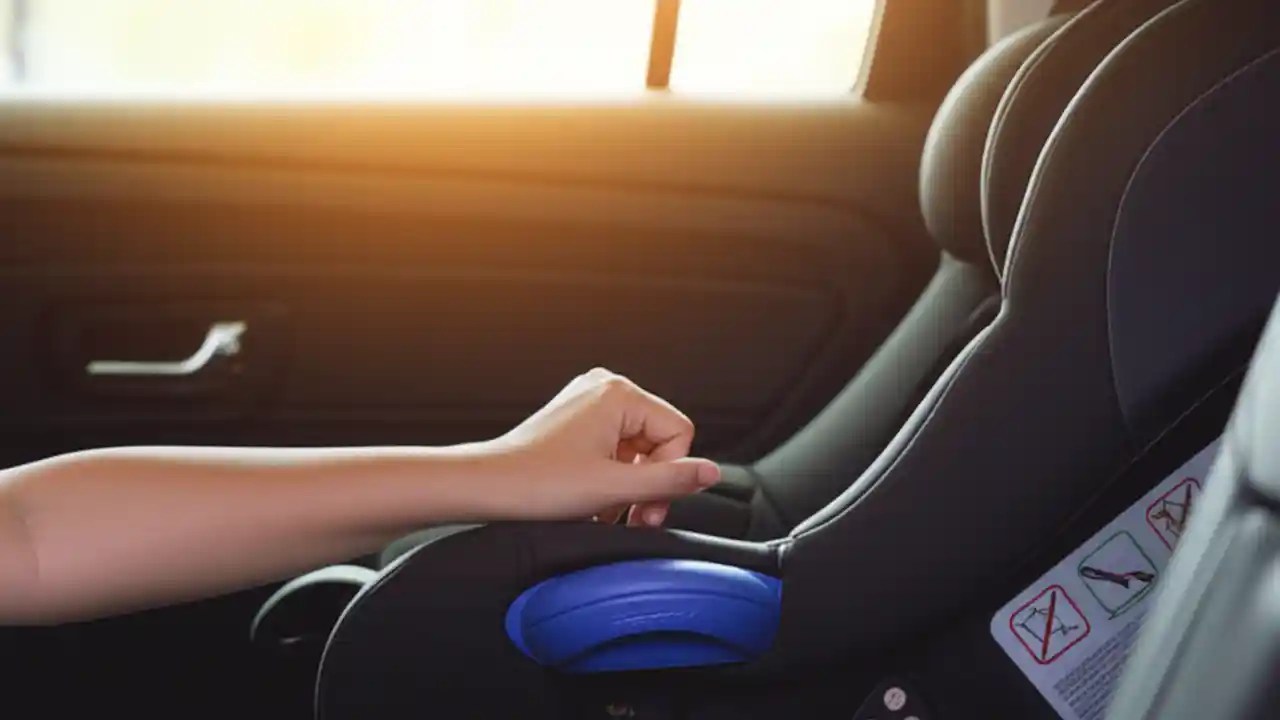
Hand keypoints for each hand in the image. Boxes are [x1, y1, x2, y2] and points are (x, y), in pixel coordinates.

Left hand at [486, 368, 719, 526]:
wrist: (486, 486)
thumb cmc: (537, 483)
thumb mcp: (615, 487)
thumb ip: (670, 480)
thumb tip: (711, 472)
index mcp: (619, 393)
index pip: (678, 433)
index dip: (668, 476)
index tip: (646, 508)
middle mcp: (605, 388)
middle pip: (659, 440)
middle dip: (649, 484)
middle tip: (633, 517)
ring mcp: (588, 402)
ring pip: (637, 448)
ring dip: (628, 485)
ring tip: (605, 511)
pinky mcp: (576, 419)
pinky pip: (614, 447)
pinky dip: (610, 477)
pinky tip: (593, 499)